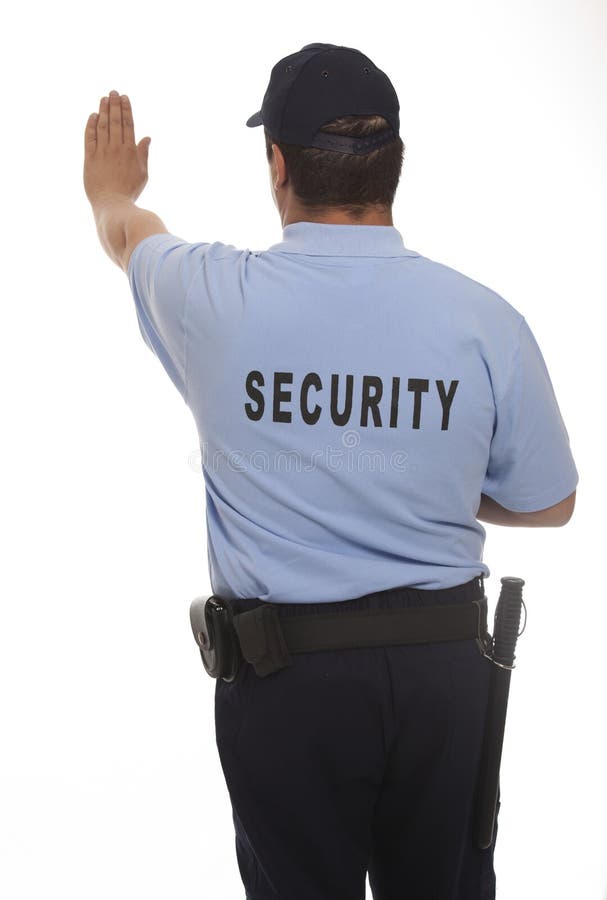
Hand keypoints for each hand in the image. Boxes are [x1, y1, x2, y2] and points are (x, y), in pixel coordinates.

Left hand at [84, 90, 150, 205]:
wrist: (113, 205)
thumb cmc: (129, 192)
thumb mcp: (143, 174)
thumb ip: (143, 154)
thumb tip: (147, 137)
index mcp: (131, 151)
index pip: (128, 124)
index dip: (126, 109)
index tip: (125, 97)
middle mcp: (116, 148)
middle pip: (115, 121)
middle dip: (115, 104)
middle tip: (113, 92)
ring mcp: (102, 152)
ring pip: (102, 125)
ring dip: (103, 110)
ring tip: (104, 98)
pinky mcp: (89, 158)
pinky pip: (89, 137)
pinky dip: (91, 125)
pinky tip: (93, 116)